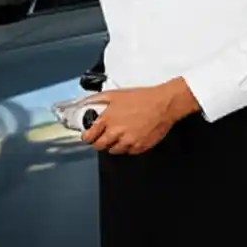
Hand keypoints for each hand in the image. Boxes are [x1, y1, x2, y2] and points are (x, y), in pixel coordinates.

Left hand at [81, 78, 199, 154]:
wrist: (162, 104)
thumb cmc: (141, 98)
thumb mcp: (114, 94)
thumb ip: (97, 99)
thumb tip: (84, 102)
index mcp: (107, 120)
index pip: (90, 136)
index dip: (87, 138)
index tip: (87, 137)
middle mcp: (116, 133)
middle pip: (100, 146)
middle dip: (98, 143)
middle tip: (100, 139)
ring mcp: (128, 142)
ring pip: (114, 151)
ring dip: (112, 146)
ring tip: (117, 137)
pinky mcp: (140, 147)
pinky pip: (128, 152)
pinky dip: (127, 147)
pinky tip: (129, 138)